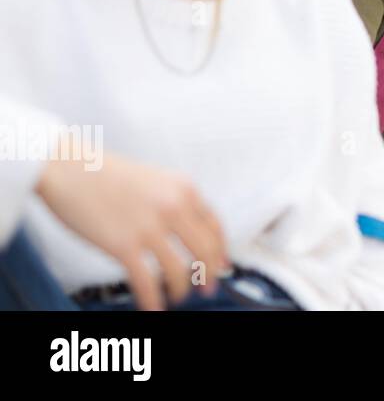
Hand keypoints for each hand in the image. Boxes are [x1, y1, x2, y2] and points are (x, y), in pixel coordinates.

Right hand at [36, 153, 230, 310]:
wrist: (68, 169)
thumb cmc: (105, 174)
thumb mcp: (154, 179)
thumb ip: (174, 202)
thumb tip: (188, 232)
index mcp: (184, 189)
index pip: (215, 227)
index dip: (221, 251)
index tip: (221, 267)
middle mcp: (174, 207)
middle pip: (205, 251)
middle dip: (209, 276)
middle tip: (207, 290)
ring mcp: (150, 227)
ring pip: (179, 271)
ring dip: (181, 290)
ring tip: (176, 297)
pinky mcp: (124, 246)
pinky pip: (147, 283)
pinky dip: (153, 301)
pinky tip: (153, 308)